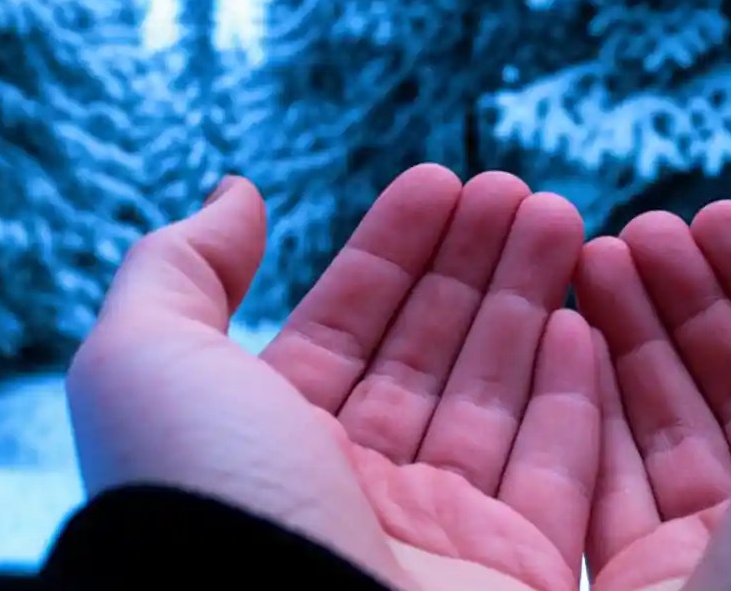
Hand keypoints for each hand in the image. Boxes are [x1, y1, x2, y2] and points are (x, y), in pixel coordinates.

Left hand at [65, 165, 599, 590]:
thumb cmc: (200, 512)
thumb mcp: (148, 365)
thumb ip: (181, 270)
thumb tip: (236, 194)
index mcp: (269, 442)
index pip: (346, 323)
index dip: (392, 248)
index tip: (441, 180)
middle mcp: (354, 489)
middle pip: (431, 350)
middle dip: (475, 263)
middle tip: (519, 190)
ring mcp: (437, 537)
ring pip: (498, 397)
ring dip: (532, 306)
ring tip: (564, 219)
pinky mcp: (511, 576)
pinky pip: (555, 473)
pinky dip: (573, 399)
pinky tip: (582, 326)